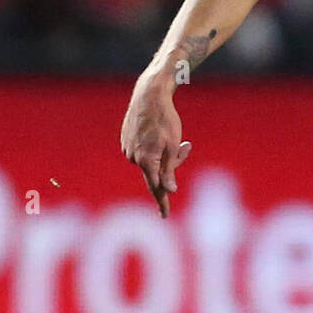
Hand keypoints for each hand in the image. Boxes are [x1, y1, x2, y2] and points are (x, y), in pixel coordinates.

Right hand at [120, 75, 192, 217]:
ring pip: (149, 162)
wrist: (149, 96)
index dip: (162, 202)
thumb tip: (169, 190)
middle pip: (156, 173)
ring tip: (173, 136)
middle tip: (187, 146)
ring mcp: (127, 149)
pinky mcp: (125, 141)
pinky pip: (142, 152)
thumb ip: (169, 170)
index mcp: (146, 160)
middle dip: (172, 165)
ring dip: (163, 155)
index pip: (155, 188)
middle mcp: (133, 157)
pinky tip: (156, 132)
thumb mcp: (172, 145)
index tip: (164, 216)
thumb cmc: (165, 120)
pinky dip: (153, 148)